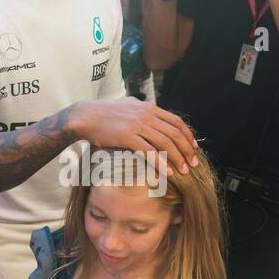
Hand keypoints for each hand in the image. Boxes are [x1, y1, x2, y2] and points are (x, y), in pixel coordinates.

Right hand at [70, 97, 200, 173]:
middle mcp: (146, 114)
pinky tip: (168, 173)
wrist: (84, 117)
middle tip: (193, 164)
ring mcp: (137, 125)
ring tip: (184, 171)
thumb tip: (153, 109)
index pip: (176, 121)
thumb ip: (142, 108)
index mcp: (148, 107)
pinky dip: (161, 163)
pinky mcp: (127, 137)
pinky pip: (149, 152)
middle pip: (174, 133)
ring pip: (165, 143)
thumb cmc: (103, 114)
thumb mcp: (127, 105)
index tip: (194, 148)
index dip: (188, 135)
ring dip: (177, 158)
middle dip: (187, 150)